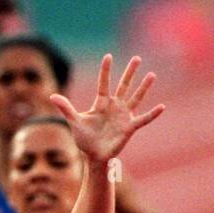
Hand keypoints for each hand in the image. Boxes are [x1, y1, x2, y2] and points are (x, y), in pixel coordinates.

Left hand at [49, 54, 163, 164]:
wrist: (94, 156)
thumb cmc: (84, 139)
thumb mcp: (74, 121)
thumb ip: (66, 108)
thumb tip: (52, 96)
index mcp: (101, 103)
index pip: (104, 83)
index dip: (106, 70)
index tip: (108, 56)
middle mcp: (115, 106)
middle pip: (124, 85)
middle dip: (130, 72)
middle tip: (137, 57)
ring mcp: (123, 116)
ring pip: (135, 98)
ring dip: (143, 87)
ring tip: (152, 74)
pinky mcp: (129, 127)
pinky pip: (143, 119)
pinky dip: (152, 114)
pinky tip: (162, 106)